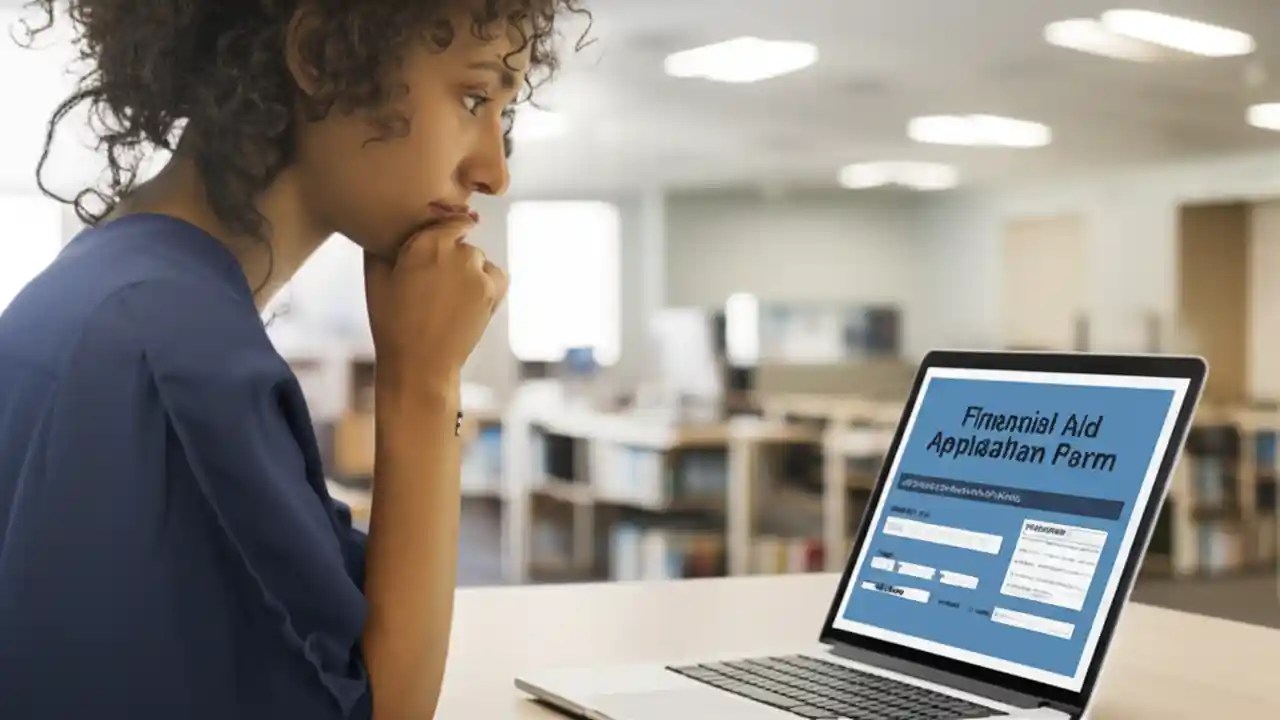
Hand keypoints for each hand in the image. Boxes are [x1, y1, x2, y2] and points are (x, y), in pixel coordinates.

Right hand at [364, 214, 508, 397]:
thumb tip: (392, 217)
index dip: (439, 231)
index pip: (444, 217)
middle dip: (448, 255)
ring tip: (446, 299)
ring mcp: (477, 271)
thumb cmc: (391, 321)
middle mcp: (455, 251)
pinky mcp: (494, 290)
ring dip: (467, 271)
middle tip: (431, 284)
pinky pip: (495, 275)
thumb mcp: (376, 277)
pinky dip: (486, 284)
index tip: (432, 248)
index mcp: (424, 242)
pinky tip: (465, 301)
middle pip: (459, 240)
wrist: (420, 364)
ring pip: (476, 259)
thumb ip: (382, 240)